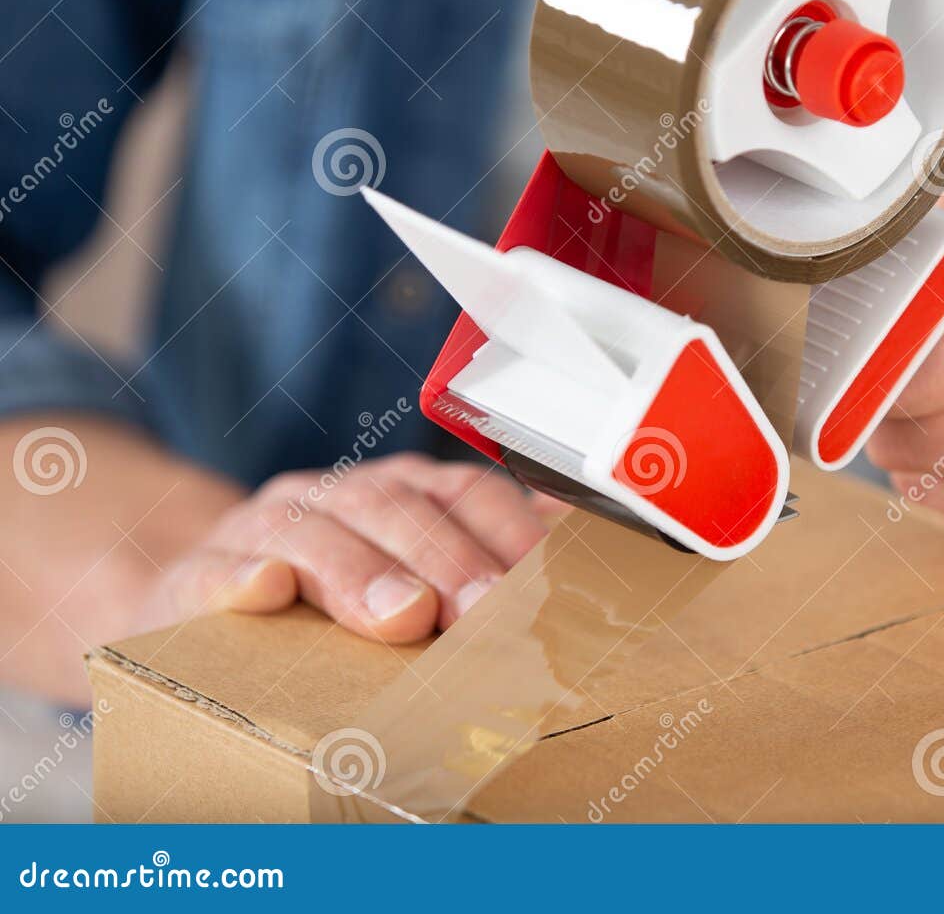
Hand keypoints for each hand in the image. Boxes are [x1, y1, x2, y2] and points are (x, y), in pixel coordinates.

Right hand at [138, 452, 560, 641]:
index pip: (462, 495)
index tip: (542, 585)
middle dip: (446, 560)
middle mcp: (336, 499)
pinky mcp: (190, 576)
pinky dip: (238, 579)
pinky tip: (265, 593)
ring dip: (361, 574)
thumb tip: (583, 548)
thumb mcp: (411, 576)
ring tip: (401, 618)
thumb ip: (489, 562)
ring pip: (312, 534)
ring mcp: (260, 531)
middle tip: (483, 613)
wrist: (195, 598)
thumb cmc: (331, 597)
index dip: (504, 533)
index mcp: (400, 495)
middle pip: (396, 511)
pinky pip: (212, 570)